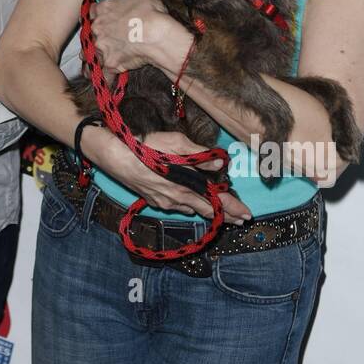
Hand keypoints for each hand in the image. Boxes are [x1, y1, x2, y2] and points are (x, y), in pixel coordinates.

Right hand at [82, 126, 252, 224]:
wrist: (116, 156)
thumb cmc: (146, 146)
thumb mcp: (175, 143)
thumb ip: (199, 154)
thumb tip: (221, 162)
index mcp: (186, 185)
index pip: (216, 200)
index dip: (233, 208)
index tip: (247, 215)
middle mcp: (178, 198)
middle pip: (207, 210)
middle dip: (226, 217)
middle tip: (241, 221)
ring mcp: (165, 202)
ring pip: (192, 210)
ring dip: (208, 212)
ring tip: (221, 215)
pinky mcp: (155, 201)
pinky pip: (177, 207)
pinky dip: (189, 207)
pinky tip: (191, 205)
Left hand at [84, 0, 171, 79]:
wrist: (158, 36)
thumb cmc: (151, 12)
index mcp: (103, 10)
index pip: (91, 12)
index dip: (95, 16)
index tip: (99, 19)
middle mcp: (97, 29)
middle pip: (87, 35)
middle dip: (93, 38)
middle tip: (101, 42)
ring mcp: (101, 47)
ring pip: (88, 55)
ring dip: (91, 58)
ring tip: (96, 63)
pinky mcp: (109, 64)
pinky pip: (102, 74)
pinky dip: (104, 79)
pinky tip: (105, 83)